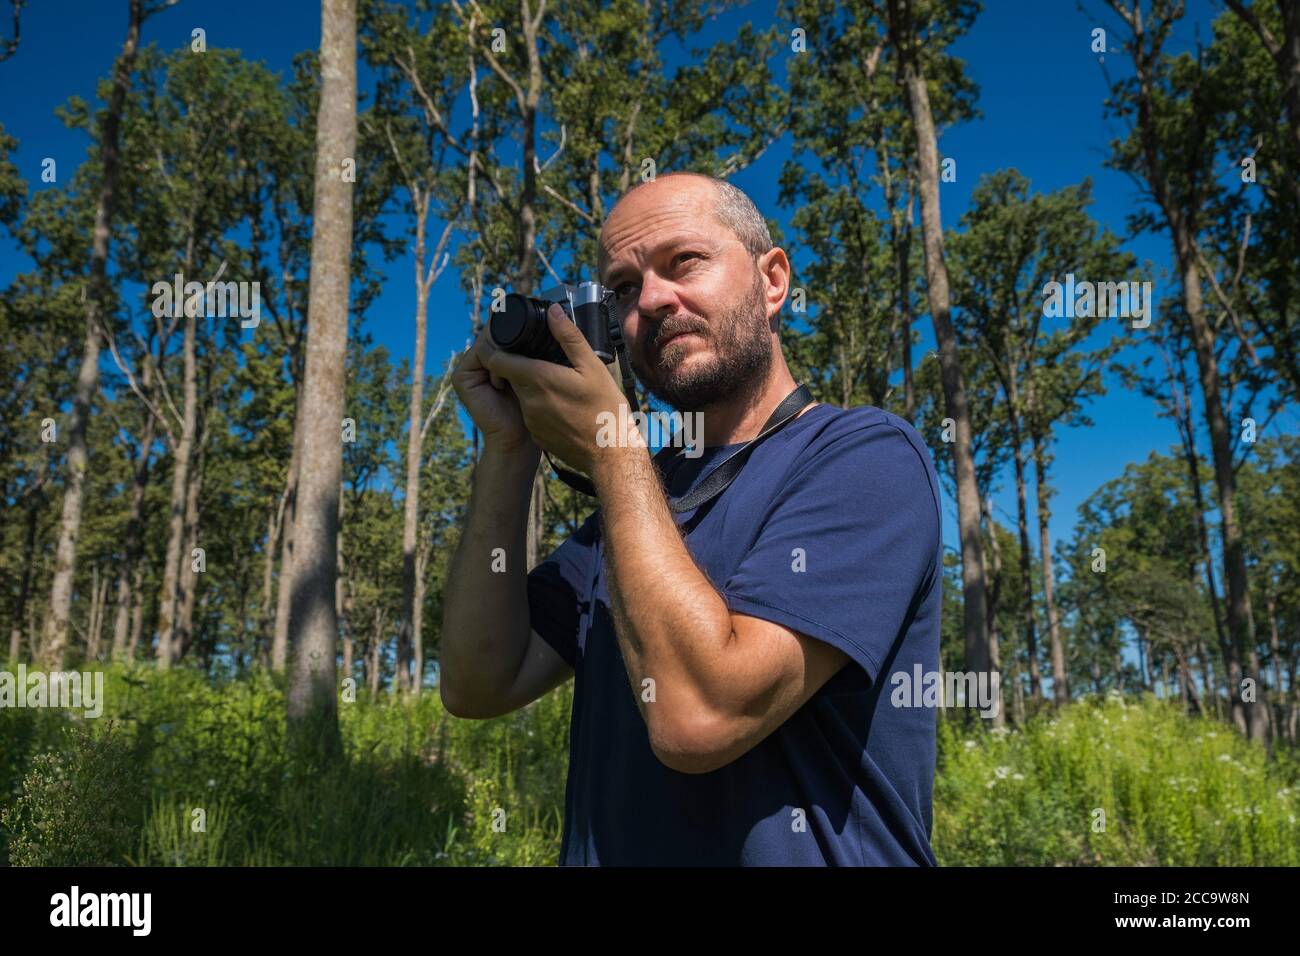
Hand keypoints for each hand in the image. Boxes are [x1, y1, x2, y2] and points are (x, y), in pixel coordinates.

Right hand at [451, 324, 536, 454]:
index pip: (503, 331)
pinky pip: (481, 356)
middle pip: (495, 334)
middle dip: (513, 340)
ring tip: (516, 379)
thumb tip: (541, 318)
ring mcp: (468, 367)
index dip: (518, 328)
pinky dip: (496, 366)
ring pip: (490, 342)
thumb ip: (527, 350)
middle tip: (530, 357)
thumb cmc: (531, 409)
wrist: (517, 439)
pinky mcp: (461, 377)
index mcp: (496, 357)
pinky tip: (503, 385)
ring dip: (507, 355)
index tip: (538, 328)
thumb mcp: (533, 372)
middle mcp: (480, 360)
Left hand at [482, 304, 640, 474]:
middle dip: (519, 362)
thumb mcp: (592, 366)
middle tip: (541, 355)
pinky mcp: (537, 433)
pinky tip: (563, 403)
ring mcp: (531, 419)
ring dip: (532, 383)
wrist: (609, 454)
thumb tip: (553, 311)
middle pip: (510, 374)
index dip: (495, 346)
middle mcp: (528, 400)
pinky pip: (532, 412)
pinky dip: (541, 404)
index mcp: (537, 379)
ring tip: (558, 379)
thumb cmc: (605, 409)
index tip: (505, 338)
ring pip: (522, 392)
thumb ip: (568, 336)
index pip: (495, 358)